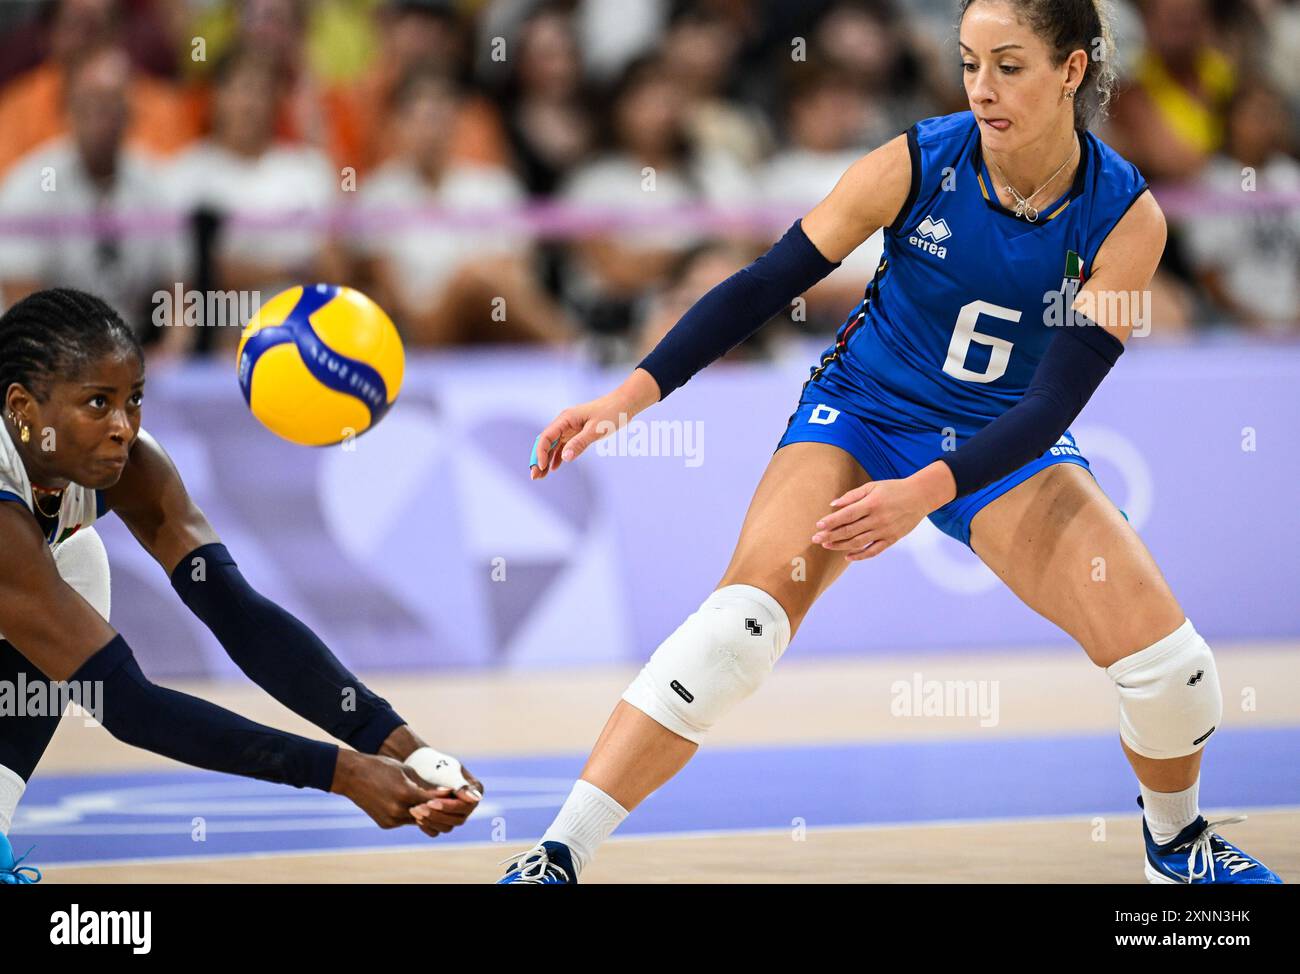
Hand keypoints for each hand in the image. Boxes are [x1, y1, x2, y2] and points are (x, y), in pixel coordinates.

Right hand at [332, 750, 447, 831]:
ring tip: (431, 802)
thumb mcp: (406, 771)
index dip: (445, 799)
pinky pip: (404, 821)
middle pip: (428, 814)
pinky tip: (411, 803)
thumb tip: (446, 792)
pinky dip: (410, 814)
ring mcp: (391, 819)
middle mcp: (398, 810)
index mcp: (405, 794)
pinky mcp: (385, 824)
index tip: (454, 795)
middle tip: (447, 802)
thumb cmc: (381, 767)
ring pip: (417, 820)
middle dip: (437, 809)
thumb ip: (426, 784)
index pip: (434, 802)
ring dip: (424, 812)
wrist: (352, 776)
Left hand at [408, 763, 484, 838]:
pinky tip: (416, 817)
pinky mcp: (444, 821)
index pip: (466, 805)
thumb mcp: (448, 772)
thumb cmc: (436, 764)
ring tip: (414, 811)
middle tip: (418, 808)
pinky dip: (427, 826)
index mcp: (476, 791)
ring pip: (448, 827)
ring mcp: (456, 815)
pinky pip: (437, 831)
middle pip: (459, 818)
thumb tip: (476, 798)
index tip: (431, 802)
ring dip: (431, 821)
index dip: (449, 806)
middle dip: (438, 814)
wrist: (420, 766)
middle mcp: (469, 805)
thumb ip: (461, 786)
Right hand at [530, 369, 659, 479]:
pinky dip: (557, 456)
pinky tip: (554, 468)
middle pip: (546, 442)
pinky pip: (563, 445)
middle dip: (538, 459)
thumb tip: (564, 458)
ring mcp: (570, 428)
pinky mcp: (577, 432)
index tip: (542, 468)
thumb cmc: (611, 413)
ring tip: (541, 476)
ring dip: (546, 460)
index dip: (540, 453)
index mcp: (565, 419)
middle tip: (535, 477)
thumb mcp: (596, 430)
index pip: (546, 437)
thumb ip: (579, 443)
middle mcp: (564, 423)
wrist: (624, 404)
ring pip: (553, 445)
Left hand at [810, 475, 936, 560]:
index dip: (831, 521)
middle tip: (815, 539)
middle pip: (849, 531)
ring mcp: (885, 531)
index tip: (818, 526)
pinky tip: (847, 556)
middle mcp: (877, 519)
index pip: (846, 515)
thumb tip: (833, 505)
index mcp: (872, 504)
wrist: (920, 496)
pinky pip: (873, 551)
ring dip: (840, 545)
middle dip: (830, 536)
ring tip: (827, 546)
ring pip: (858, 542)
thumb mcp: (873, 486)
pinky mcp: (892, 539)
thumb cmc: (893, 489)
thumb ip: (852, 495)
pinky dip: (860, 555)